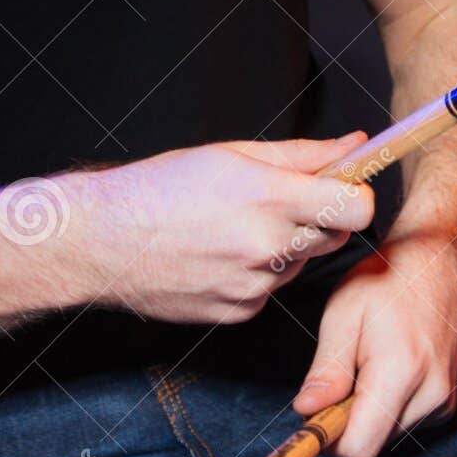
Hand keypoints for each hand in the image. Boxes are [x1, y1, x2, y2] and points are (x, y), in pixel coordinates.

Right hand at [62, 132, 374, 323]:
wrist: (98, 241)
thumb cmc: (162, 188)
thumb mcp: (234, 155)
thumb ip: (305, 154)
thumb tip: (357, 145)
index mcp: (269, 198)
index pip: (356, 209)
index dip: (358, 198)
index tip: (346, 190)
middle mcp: (266, 246)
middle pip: (336, 237)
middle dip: (321, 219)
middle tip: (283, 203)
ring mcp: (254, 285)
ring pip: (301, 262)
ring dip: (286, 246)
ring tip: (237, 228)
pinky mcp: (239, 311)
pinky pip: (272, 289)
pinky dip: (259, 273)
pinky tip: (221, 256)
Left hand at [292, 230, 456, 456]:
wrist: (436, 263)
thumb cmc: (387, 281)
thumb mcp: (343, 315)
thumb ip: (326, 370)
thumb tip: (307, 411)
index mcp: (401, 370)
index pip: (359, 447)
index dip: (329, 436)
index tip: (316, 411)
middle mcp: (431, 392)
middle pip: (371, 444)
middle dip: (348, 420)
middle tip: (344, 372)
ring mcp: (444, 398)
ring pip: (387, 436)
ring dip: (369, 412)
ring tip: (370, 364)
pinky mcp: (449, 400)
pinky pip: (406, 424)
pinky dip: (389, 407)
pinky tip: (390, 369)